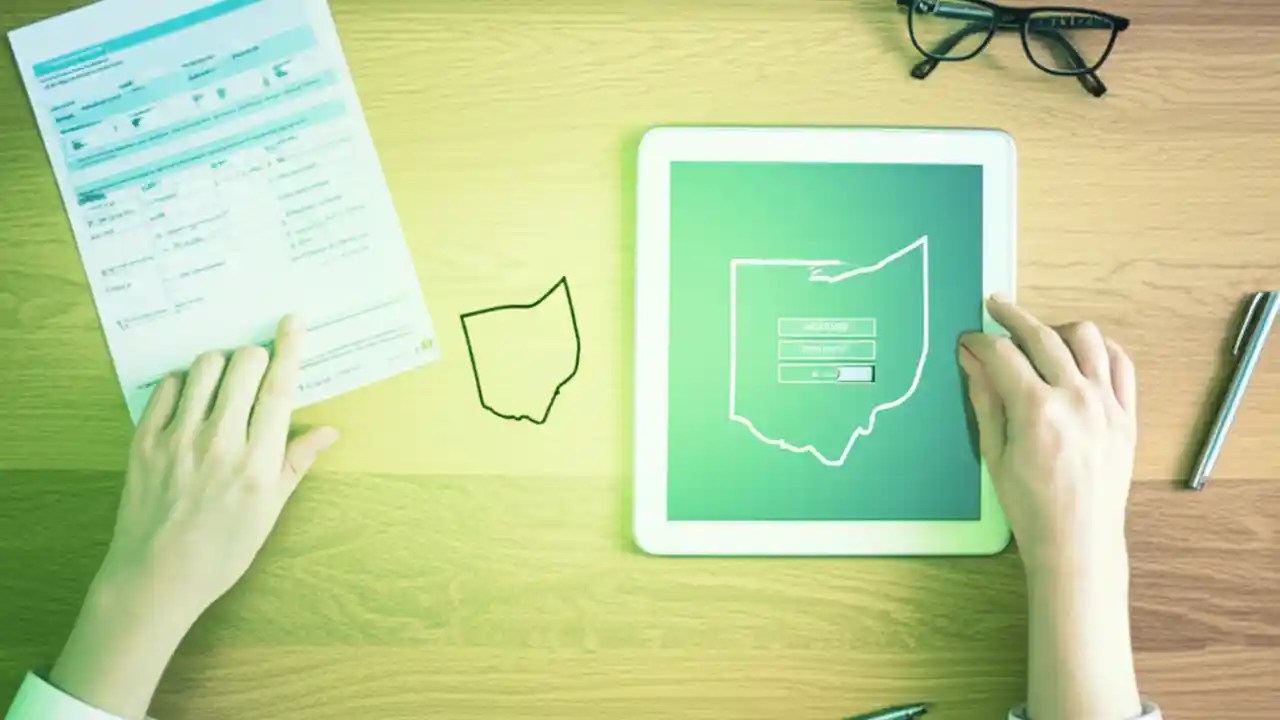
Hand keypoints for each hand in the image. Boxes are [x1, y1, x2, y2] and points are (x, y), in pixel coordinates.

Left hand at [49, 316, 338, 719]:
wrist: (156, 577)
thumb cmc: (222, 550)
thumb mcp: (270, 511)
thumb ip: (297, 463)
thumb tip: (329, 431)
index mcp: (258, 463)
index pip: (279, 390)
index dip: (290, 349)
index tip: (293, 321)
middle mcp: (220, 444)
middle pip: (244, 366)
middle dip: (256, 356)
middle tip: (255, 370)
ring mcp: (178, 440)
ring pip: (204, 367)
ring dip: (221, 364)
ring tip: (223, 383)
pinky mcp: (144, 441)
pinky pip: (167, 387)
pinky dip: (184, 383)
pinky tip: (191, 401)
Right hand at [958, 295, 1142, 719]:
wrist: (1077, 540)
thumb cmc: (1029, 506)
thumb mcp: (994, 453)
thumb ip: (985, 399)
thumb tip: (971, 359)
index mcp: (1037, 411)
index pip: (1003, 354)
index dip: (980, 340)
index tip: (967, 339)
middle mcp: (1076, 398)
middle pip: (1043, 336)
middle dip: (1013, 317)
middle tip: (995, 307)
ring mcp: (1107, 405)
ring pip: (1087, 338)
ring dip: (1058, 328)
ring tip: (1040, 335)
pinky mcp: (1127, 415)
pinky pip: (1120, 363)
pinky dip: (1100, 350)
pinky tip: (1081, 354)